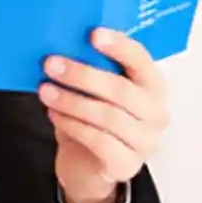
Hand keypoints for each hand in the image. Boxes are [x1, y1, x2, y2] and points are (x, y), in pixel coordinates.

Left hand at [38, 27, 169, 202]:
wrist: (89, 168)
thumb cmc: (93, 122)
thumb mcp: (94, 92)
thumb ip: (90, 69)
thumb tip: (63, 44)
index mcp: (152, 86)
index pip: (141, 60)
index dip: (119, 46)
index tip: (93, 34)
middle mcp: (155, 113)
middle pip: (122, 89)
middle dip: (82, 75)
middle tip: (51, 64)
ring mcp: (145, 141)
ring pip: (108, 116)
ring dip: (72, 100)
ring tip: (45, 91)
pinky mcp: (126, 164)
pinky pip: (99, 141)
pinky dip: (72, 125)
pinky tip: (54, 114)